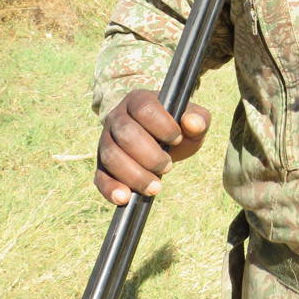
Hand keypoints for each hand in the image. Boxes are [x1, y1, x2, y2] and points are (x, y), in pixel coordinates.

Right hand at [94, 89, 211, 205]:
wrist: (161, 141)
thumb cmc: (177, 127)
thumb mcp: (191, 120)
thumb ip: (198, 119)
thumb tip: (193, 123)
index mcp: (138, 100)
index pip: (144, 108)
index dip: (161, 126)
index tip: (177, 139)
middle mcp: (117, 117)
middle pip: (126, 134)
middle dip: (149, 155)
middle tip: (168, 166)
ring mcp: (106, 141)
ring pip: (111, 156)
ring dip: (135, 175)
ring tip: (156, 187)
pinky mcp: (102, 165)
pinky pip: (100, 177)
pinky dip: (110, 189)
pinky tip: (125, 198)